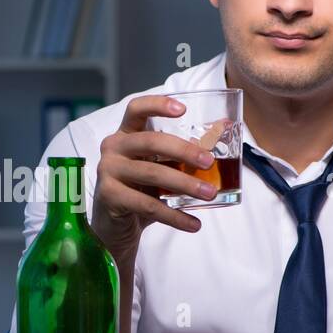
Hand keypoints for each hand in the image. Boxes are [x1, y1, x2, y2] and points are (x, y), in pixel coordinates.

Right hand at [91, 95, 217, 262]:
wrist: (116, 227)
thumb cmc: (141, 191)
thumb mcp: (161, 168)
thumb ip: (183, 153)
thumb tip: (225, 129)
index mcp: (126, 134)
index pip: (136, 109)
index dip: (157, 105)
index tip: (183, 109)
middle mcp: (113, 148)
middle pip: (150, 142)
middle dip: (184, 151)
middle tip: (210, 162)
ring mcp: (108, 172)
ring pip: (152, 174)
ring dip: (185, 185)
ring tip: (210, 195)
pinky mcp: (109, 197)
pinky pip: (147, 205)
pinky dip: (174, 216)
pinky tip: (194, 224)